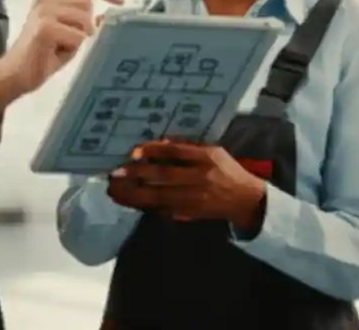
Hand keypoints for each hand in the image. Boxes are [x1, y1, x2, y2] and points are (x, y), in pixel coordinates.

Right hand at [0, 0, 122, 93]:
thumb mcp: (69, 34)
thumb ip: (84, 21)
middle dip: (86, 24)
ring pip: (84, 19)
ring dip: (78, 37)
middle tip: (70, 40)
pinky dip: (72, 48)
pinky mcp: (45, 27)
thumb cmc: (42, 55)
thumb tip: (106, 17)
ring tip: (60, 46)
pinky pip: (77, 36)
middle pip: (87, 2)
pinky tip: (55, 52)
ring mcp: (44, 10)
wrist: (15, 74)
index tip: (120, 0)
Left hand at [107, 141, 265, 231]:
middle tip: (115, 172)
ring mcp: (193, 198)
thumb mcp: (213, 152)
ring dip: (133, 194)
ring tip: (114, 190)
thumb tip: (157, 144)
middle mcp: (200, 178)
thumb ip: (188, 148)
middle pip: (163, 176)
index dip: (154, 151)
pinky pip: (162, 209)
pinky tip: (128, 201)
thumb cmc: (226, 170)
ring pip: (158, 196)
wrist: (245, 200)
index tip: (133, 152)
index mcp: (207, 158)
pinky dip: (144, 205)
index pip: (176, 152)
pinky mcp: (188, 214)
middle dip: (137, 174)